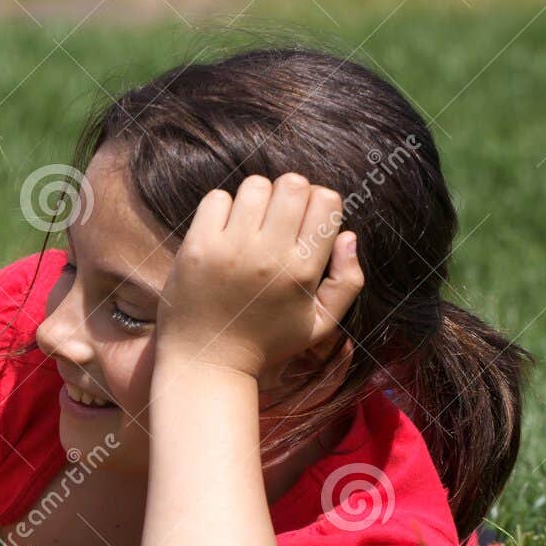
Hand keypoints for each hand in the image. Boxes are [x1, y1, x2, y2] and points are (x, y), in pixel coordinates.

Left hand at [155, 173, 363, 380]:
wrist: (207, 361)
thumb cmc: (266, 343)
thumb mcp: (320, 324)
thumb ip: (347, 281)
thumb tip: (348, 235)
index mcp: (303, 271)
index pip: (327, 201)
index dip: (320, 201)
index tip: (306, 219)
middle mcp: (269, 255)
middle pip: (293, 184)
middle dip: (291, 193)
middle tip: (279, 217)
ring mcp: (231, 249)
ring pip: (255, 185)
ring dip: (257, 197)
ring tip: (251, 222)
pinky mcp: (197, 247)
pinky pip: (217, 199)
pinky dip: (223, 207)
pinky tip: (225, 230)